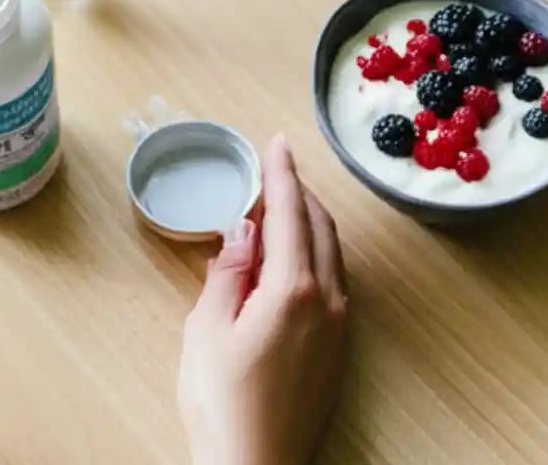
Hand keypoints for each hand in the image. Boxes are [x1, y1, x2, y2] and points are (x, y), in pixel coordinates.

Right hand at [178, 135, 348, 464]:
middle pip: (319, 228)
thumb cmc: (223, 404)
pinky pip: (333, 282)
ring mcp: (339, 327)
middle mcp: (328, 301)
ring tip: (277, 212)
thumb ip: (228, 271)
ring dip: (308, 224)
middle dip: (298, 194)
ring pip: (331, 254)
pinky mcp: (339, 349)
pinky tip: (289, 262)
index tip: (279, 142)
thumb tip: (243, 230)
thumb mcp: (207, 330)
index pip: (291, 214)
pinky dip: (314, 255)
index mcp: (293, 290)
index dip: (283, 173)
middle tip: (271, 174)